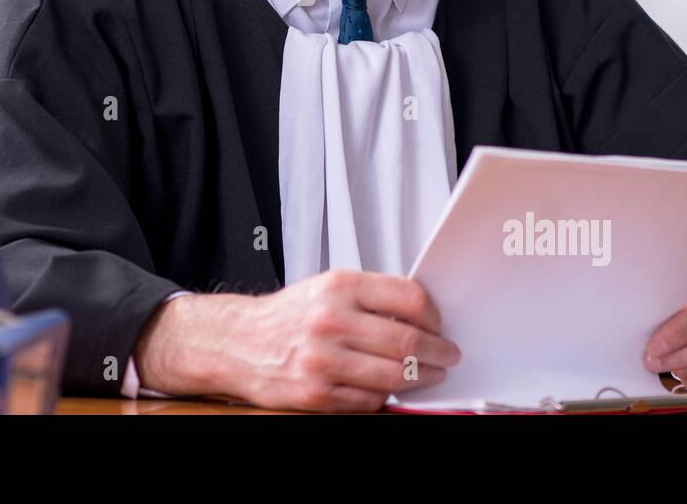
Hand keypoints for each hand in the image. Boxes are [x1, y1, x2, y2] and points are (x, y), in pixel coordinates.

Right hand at [133, 269, 462, 411]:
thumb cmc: (288, 316)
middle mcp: (331, 320)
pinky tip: (388, 388)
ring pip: (394, 375)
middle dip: (437, 352)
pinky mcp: (316, 393)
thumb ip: (370, 296)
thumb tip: (420, 314)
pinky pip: (368, 400)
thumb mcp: (327, 288)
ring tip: (429, 374)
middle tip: (447, 355)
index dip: (433, 315)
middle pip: (407, 340)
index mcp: (338, 286)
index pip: (408, 297)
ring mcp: (323, 359)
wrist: (239, 342)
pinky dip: (385, 396)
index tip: (439, 325)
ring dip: (421, 378)